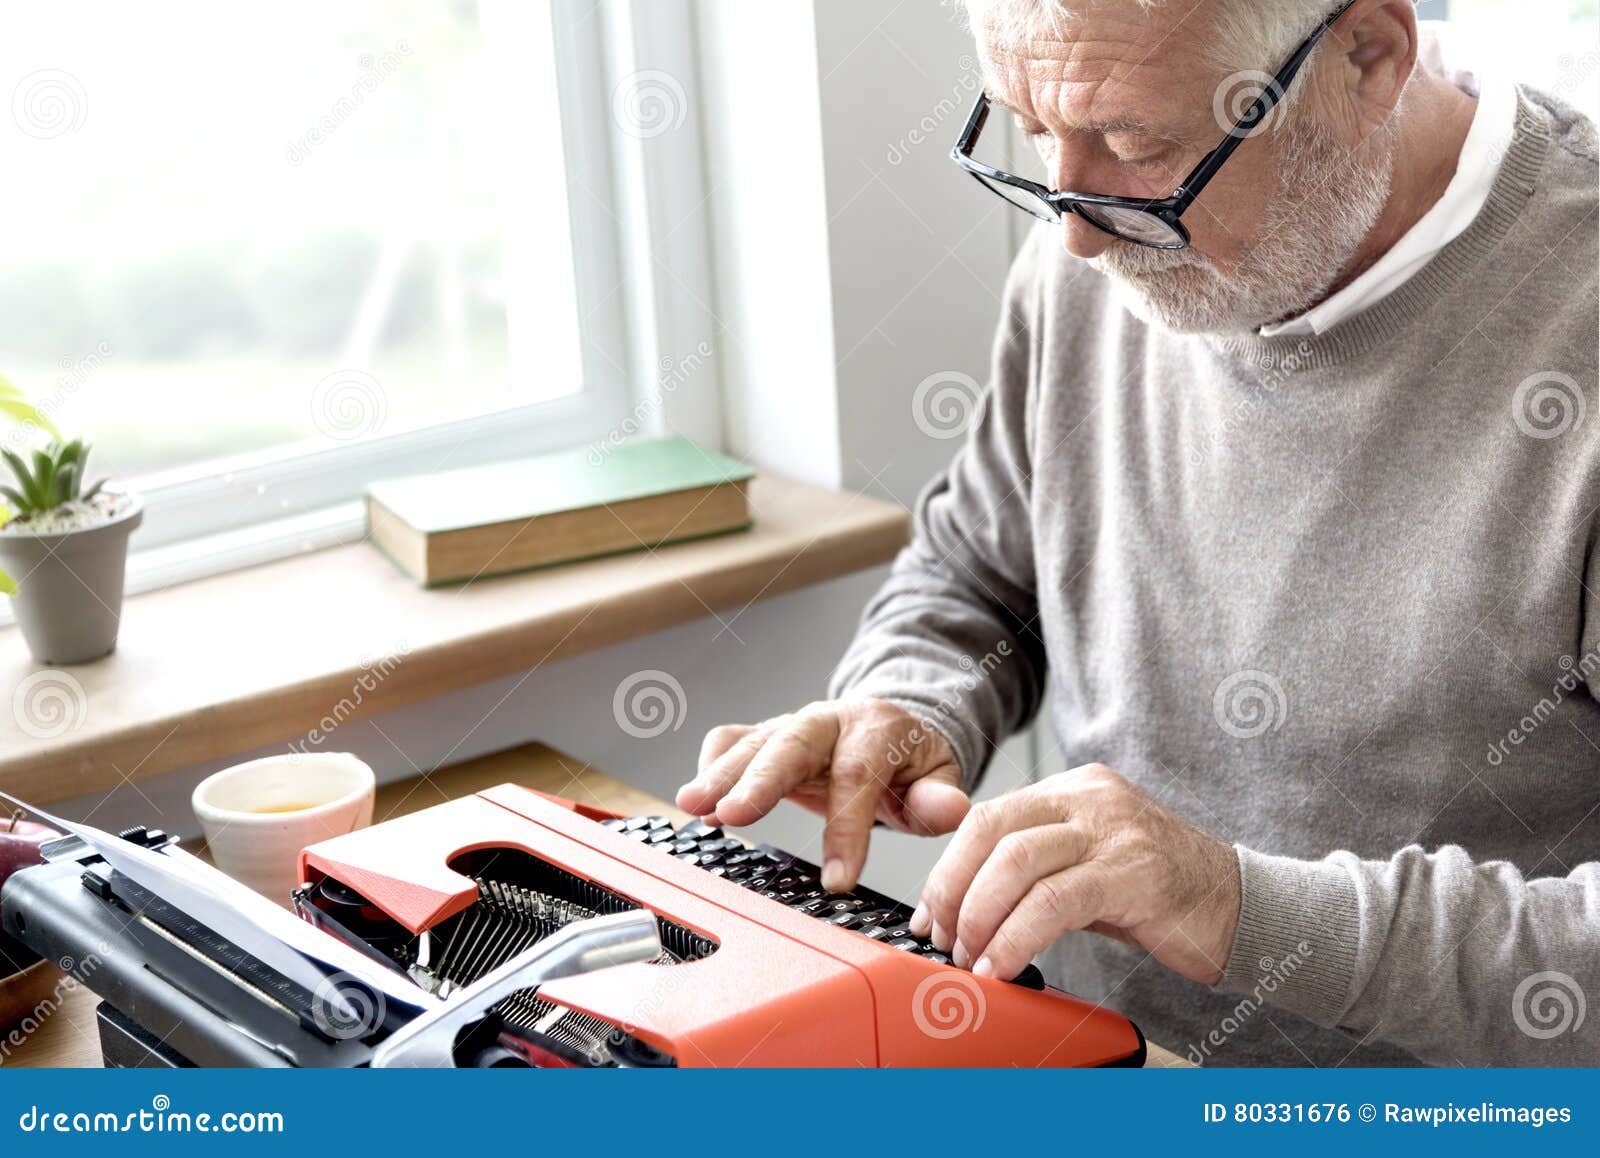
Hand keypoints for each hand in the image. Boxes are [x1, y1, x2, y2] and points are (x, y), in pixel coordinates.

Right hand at [675, 699, 969, 892]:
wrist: (888, 726)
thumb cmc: (909, 763)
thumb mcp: (938, 777)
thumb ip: (939, 798)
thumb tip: (953, 810)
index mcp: (876, 730)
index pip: (857, 777)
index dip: (846, 828)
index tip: (838, 880)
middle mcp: (827, 720)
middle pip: (790, 746)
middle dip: (759, 781)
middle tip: (732, 815)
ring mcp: (791, 725)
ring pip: (752, 743)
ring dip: (720, 775)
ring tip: (692, 805)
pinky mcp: (764, 735)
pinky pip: (732, 740)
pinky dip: (712, 766)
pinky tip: (699, 801)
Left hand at [909, 763, 1240, 984]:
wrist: (1242, 908)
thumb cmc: (1160, 895)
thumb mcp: (1088, 865)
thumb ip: (1036, 870)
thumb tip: (965, 909)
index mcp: (1074, 789)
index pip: (988, 816)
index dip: (948, 868)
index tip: (931, 914)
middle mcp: (1091, 798)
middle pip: (992, 831)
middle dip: (954, 890)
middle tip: (944, 939)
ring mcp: (1114, 831)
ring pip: (1016, 862)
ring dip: (980, 918)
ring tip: (972, 959)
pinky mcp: (1134, 874)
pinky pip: (1054, 902)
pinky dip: (1016, 938)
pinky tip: (1004, 965)